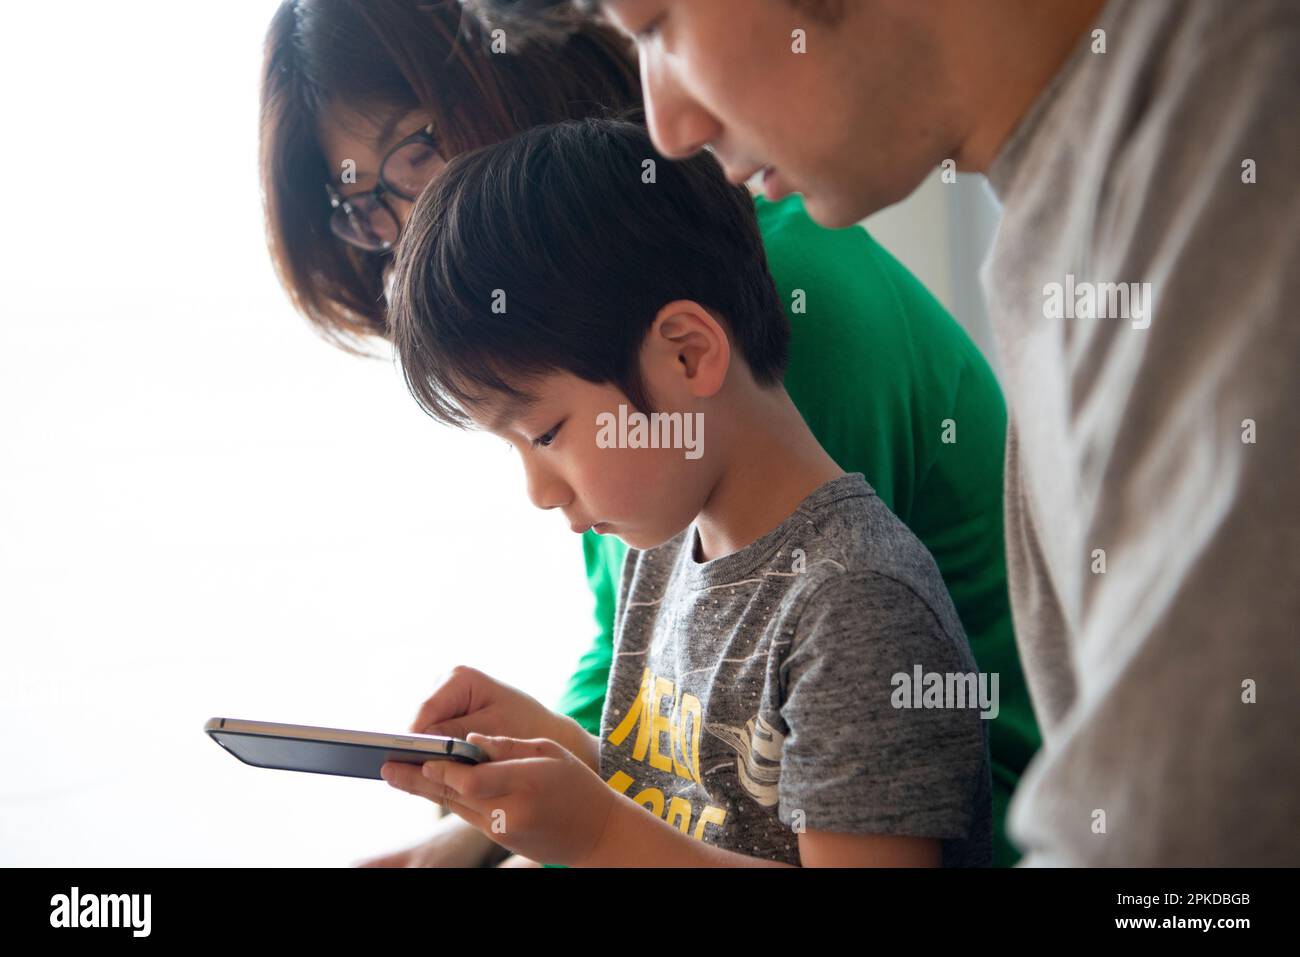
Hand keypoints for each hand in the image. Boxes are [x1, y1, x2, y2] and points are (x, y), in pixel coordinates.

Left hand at [380, 732, 619, 866]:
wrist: (596, 834)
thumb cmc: (577, 785)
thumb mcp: (549, 753)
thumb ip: (507, 746)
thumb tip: (470, 741)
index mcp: (526, 785)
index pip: (473, 780)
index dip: (444, 769)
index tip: (423, 756)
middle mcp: (510, 812)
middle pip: (455, 795)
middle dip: (418, 780)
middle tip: (387, 768)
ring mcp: (502, 831)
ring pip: (454, 806)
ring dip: (424, 790)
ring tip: (394, 775)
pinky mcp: (499, 838)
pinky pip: (466, 814)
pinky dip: (446, 798)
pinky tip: (427, 785)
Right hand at [406, 664, 597, 771]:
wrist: (543, 733)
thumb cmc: (524, 728)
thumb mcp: (493, 734)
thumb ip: (457, 737)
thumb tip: (420, 742)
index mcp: (459, 679)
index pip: (426, 712)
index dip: (413, 740)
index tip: (404, 764)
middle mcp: (445, 686)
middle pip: (419, 724)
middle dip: (416, 751)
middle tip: (405, 781)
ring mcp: (442, 704)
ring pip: (421, 736)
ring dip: (421, 758)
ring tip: (412, 785)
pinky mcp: (443, 722)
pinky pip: (429, 743)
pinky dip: (430, 761)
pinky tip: (425, 782)